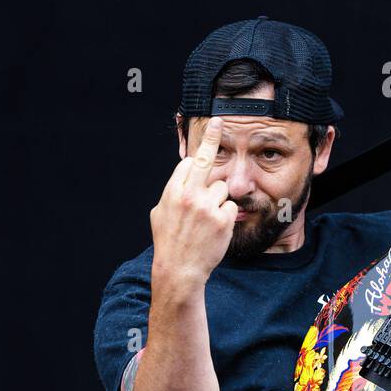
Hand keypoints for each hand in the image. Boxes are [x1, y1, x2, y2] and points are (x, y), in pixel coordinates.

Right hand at [149, 116, 239, 284]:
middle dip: (212, 138)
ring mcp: (208, 207)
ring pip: (223, 187)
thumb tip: (184, 173)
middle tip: (219, 121)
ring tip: (207, 219)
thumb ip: (173, 191)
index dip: (197, 161)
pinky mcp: (224, 219)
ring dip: (218, 199)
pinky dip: (226, 214)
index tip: (208, 135)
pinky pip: (231, 206)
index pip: (189, 163)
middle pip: (206, 160)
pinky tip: (215, 228)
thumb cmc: (169, 241)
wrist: (180, 270)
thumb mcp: (160, 213)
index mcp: (172, 192)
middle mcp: (190, 196)